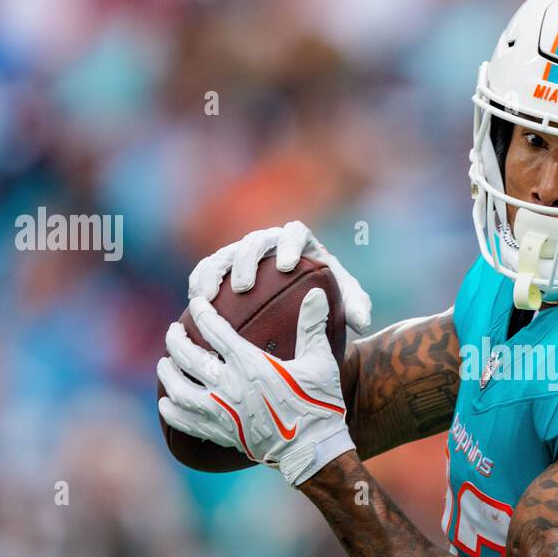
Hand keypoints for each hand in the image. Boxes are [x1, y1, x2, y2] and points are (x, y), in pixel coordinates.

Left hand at [157, 290, 354, 485]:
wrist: (313, 450)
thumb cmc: (318, 403)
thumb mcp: (320, 361)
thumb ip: (312, 325)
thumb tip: (316, 292)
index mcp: (251, 364)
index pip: (215, 330)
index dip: (202, 312)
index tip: (197, 303)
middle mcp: (229, 386)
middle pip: (187, 357)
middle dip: (175, 340)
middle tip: (173, 331)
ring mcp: (222, 412)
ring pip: (178, 389)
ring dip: (167, 374)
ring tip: (164, 364)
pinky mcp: (221, 433)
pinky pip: (185, 421)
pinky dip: (171, 411)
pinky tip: (166, 403)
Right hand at [187, 220, 372, 333]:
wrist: (305, 306)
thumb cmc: (328, 301)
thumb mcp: (345, 303)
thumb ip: (356, 307)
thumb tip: (361, 324)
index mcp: (301, 242)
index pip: (295, 233)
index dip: (289, 244)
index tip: (286, 266)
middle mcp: (271, 243)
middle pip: (255, 241)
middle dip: (247, 261)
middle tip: (244, 286)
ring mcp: (245, 253)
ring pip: (226, 254)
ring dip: (215, 272)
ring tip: (208, 297)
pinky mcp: (225, 268)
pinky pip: (208, 269)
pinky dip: (200, 281)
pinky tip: (196, 303)